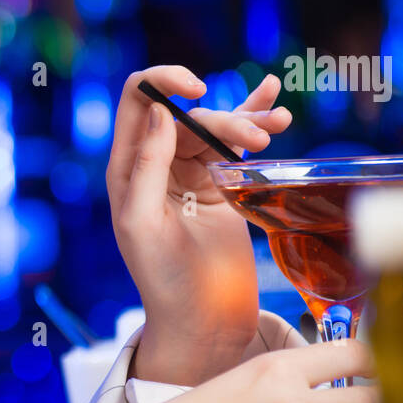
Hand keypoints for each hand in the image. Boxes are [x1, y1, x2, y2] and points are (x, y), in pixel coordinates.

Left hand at [107, 65, 291, 385]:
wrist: (201, 321)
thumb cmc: (161, 278)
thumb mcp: (142, 223)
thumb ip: (147, 165)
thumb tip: (161, 112)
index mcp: (127, 168)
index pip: (139, 101)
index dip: (163, 81)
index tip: (196, 89)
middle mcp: (156, 164)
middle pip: (188, 114)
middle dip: (222, 119)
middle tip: (254, 143)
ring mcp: (190, 174)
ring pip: (217, 126)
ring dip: (246, 120)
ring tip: (275, 130)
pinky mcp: (222, 187)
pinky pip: (236, 144)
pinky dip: (255, 120)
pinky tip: (274, 104)